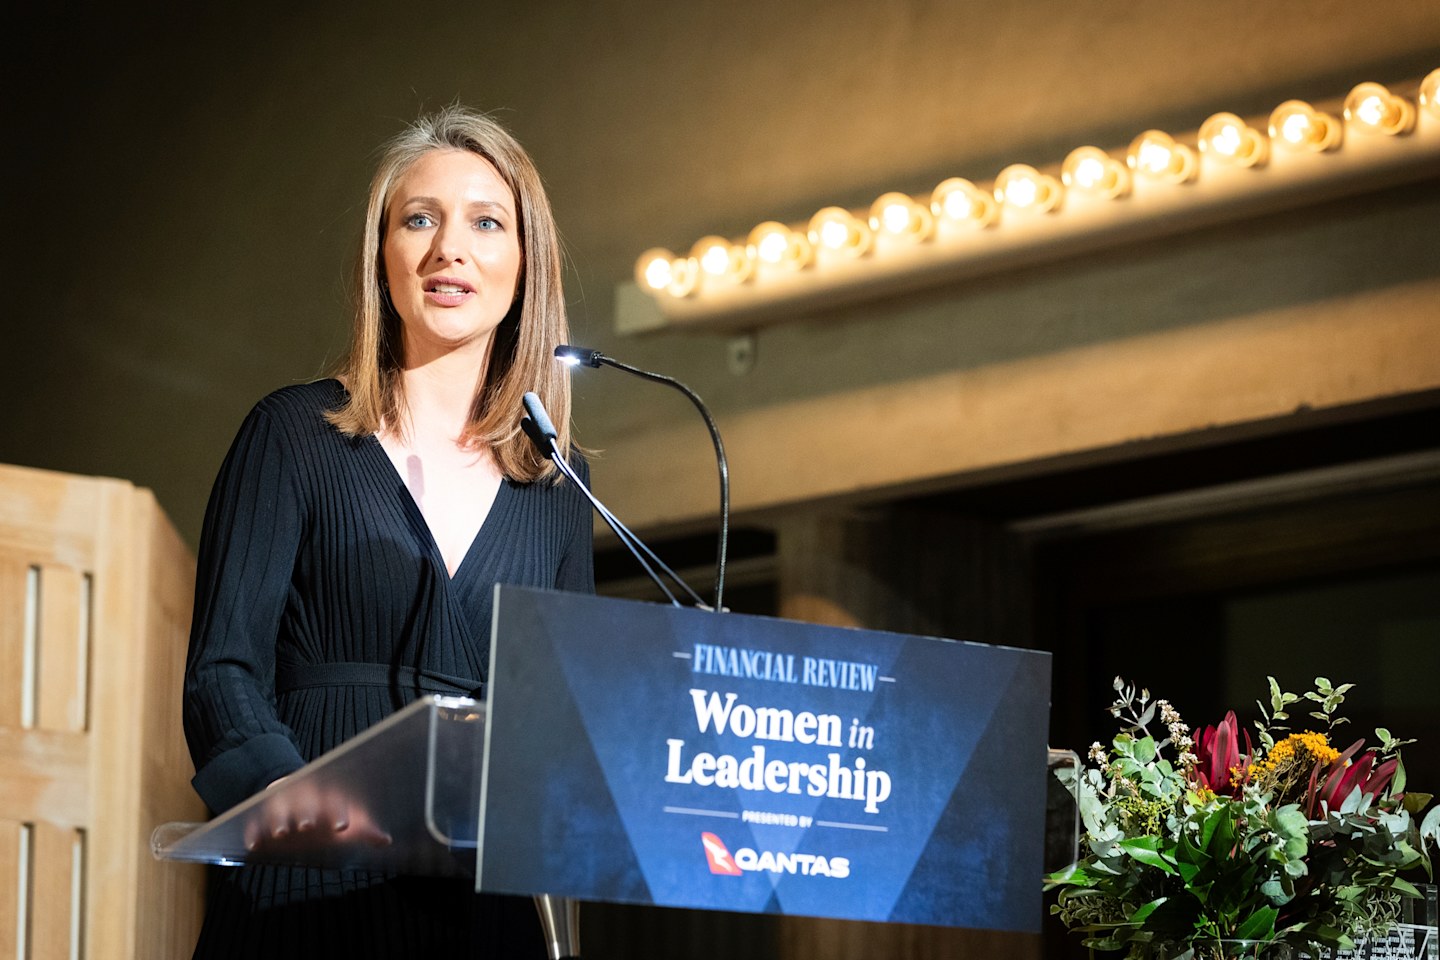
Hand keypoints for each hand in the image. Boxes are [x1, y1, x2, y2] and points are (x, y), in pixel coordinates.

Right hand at [243, 777, 391, 852]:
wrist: (290, 793)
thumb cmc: (325, 812)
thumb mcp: (345, 819)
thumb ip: (365, 831)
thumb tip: (386, 841)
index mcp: (326, 798)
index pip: (334, 804)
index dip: (337, 814)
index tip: (342, 826)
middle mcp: (303, 799)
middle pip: (305, 804)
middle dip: (306, 813)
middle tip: (307, 825)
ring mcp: (281, 806)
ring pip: (279, 809)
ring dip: (279, 820)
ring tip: (280, 832)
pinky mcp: (260, 816)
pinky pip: (254, 823)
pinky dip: (253, 832)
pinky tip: (252, 845)